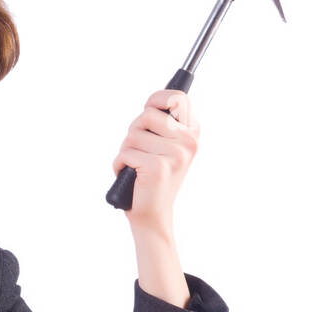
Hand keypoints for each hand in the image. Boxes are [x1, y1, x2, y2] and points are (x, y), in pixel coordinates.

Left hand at [111, 89, 199, 237]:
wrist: (153, 213)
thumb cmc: (151, 176)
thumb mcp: (163, 145)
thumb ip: (161, 123)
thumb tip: (152, 104)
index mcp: (192, 132)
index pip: (177, 97)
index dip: (156, 100)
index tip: (148, 110)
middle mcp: (188, 141)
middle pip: (146, 116)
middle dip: (134, 133)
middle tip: (141, 152)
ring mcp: (176, 154)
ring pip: (132, 135)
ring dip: (126, 151)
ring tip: (137, 166)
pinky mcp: (158, 167)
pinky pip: (125, 153)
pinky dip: (120, 164)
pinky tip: (131, 176)